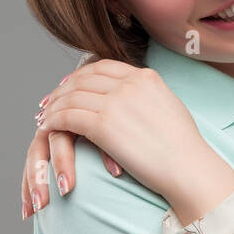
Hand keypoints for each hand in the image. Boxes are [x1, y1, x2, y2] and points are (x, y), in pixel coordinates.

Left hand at [31, 60, 233, 213]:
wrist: (188, 167)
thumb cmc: (183, 147)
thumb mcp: (169, 107)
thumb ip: (147, 96)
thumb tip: (134, 97)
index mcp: (146, 77)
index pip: (104, 66)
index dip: (82, 74)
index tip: (70, 85)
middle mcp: (130, 84)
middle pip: (84, 78)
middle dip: (63, 89)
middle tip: (50, 101)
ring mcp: (116, 102)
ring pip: (72, 96)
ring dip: (55, 106)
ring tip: (45, 116)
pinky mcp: (104, 125)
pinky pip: (68, 117)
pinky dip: (54, 121)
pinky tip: (48, 128)